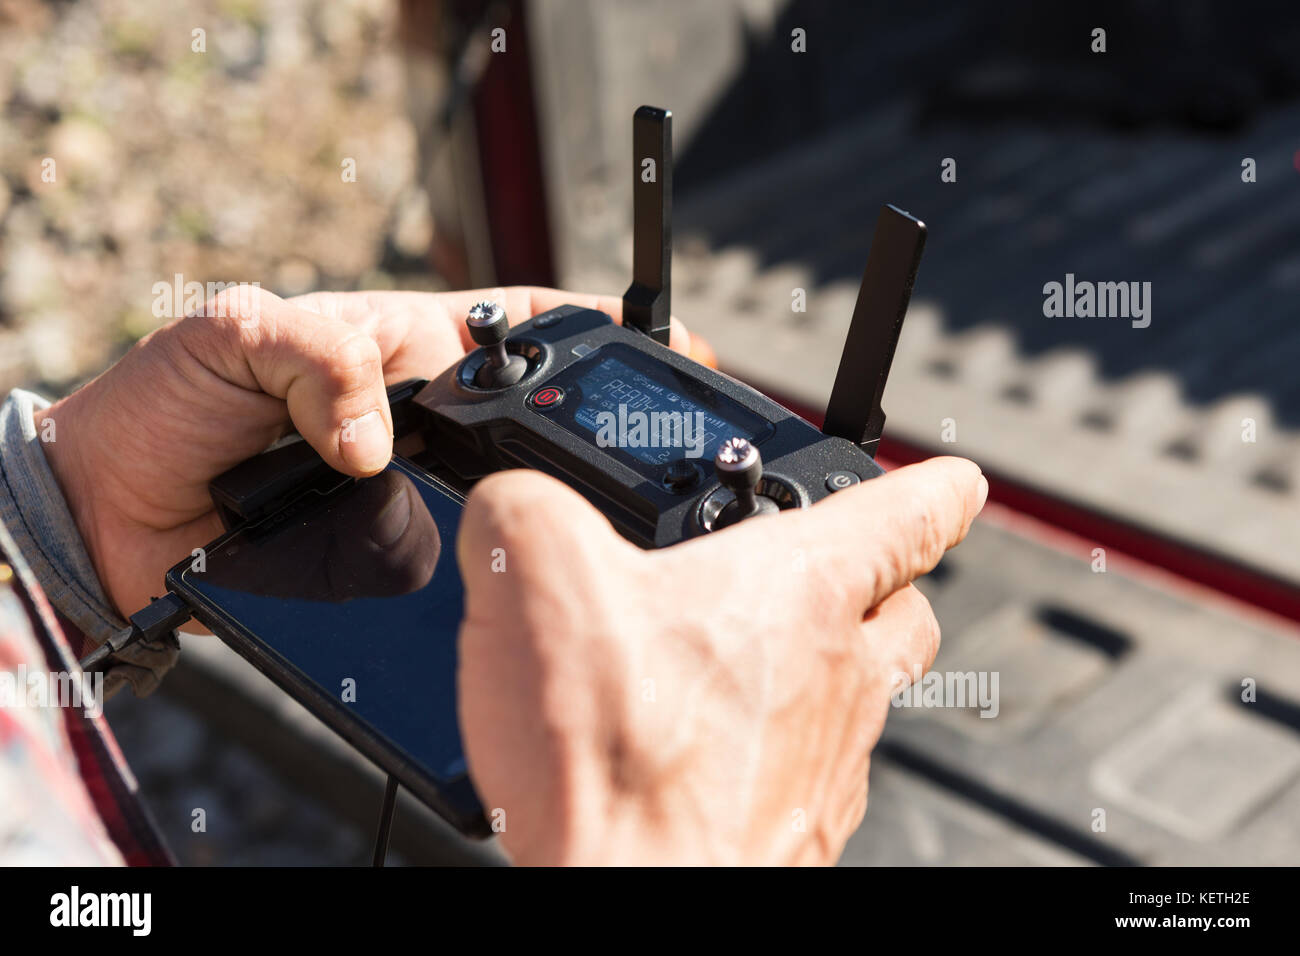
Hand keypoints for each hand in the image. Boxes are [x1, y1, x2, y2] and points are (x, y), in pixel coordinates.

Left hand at [38, 286, 691, 619]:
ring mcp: (408, 494)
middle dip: (585, 429)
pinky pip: (451, 567)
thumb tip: (377, 436)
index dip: (590, 327)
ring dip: (539, 510)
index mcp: (399, 350)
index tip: (652, 339)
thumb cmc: (163, 408)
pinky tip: (506, 582)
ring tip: (582, 523)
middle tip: (636, 446)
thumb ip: (314, 352)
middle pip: (530, 421)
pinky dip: (479, 573)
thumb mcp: (233, 334)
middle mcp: (417, 422)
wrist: (103, 521)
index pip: (517, 326)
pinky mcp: (387, 560)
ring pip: (504, 501)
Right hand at [456, 456, 986, 864]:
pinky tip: (705, 749)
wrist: (633, 901)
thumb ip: (529, 508)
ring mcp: (830, 760)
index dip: (936, 485)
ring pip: (866, 693)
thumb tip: (515, 502)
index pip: (911, 512)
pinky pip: (814, 768)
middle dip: (884, 582)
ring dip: (822, 666)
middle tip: (829, 573)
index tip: (953, 481)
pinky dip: (778, 745)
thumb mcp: (536, 575)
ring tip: (742, 660)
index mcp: (803, 588)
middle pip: (907, 610)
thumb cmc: (616, 760)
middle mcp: (840, 674)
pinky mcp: (800, 828)